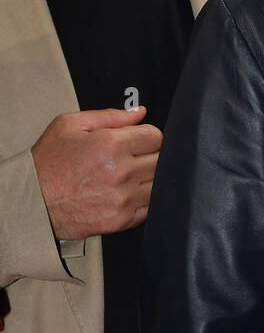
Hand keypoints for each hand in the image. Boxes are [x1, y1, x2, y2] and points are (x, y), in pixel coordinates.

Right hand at [31, 106, 162, 239]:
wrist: (32, 202)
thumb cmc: (47, 163)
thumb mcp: (70, 125)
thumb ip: (110, 116)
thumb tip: (139, 112)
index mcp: (112, 145)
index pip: (156, 136)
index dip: (148, 136)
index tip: (139, 140)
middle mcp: (122, 172)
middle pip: (162, 160)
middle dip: (151, 155)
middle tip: (135, 157)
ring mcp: (124, 199)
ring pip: (159, 184)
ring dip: (149, 178)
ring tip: (129, 176)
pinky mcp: (122, 220)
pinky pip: (150, 207)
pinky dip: (144, 200)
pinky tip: (127, 193)